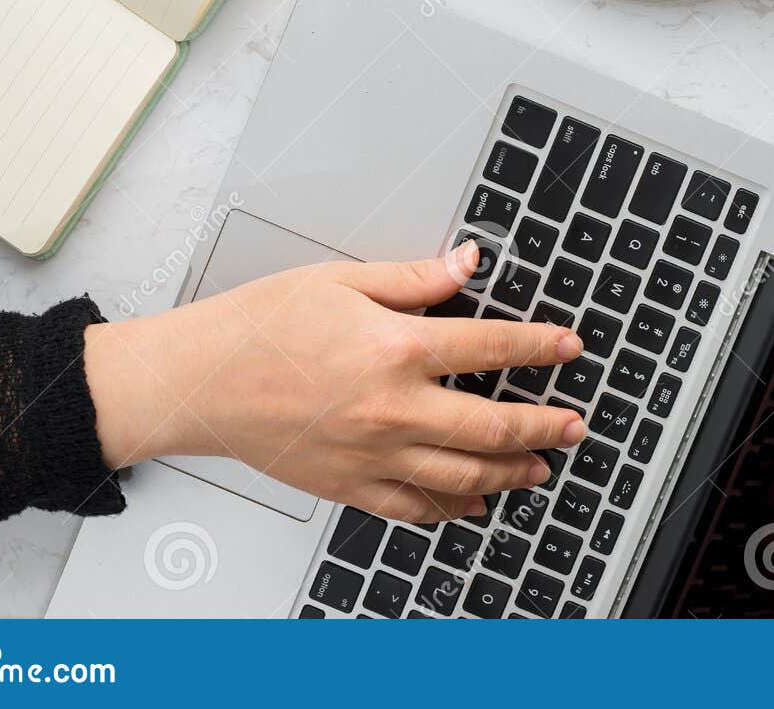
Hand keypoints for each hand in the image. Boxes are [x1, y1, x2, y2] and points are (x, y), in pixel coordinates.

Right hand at [84, 243, 586, 522]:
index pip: (492, 346)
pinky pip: (416, 507)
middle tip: (574, 422)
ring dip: (513, 471)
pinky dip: (454, 509)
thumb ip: (414, 278)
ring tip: (541, 465)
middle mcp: (392, 407)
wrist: (198, 381)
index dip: (540, 347)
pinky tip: (476, 503)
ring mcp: (373, 454)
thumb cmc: (259, 327)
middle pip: (493, 424)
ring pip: (464, 474)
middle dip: (545, 424)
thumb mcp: (341, 281)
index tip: (569, 347)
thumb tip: (467, 263)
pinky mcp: (350, 486)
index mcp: (395, 348)